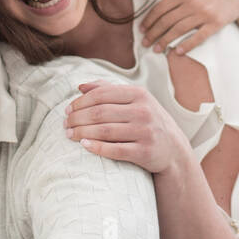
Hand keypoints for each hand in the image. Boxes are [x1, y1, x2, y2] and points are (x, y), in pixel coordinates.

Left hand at [64, 81, 189, 173]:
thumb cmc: (147, 121)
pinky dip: (96, 148)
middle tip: (65, 124)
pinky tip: (84, 146)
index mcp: (139, 94)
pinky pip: (115, 150)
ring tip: (69, 135)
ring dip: (82, 133)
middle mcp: (143, 111)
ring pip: (104, 131)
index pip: (101, 94)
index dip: (80, 102)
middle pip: (100, 113)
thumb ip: (108, 90)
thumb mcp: (134, 101)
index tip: (67, 110)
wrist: (173, 149)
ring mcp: (145, 132)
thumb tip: (80, 86)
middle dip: (77, 118)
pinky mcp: (145, 152)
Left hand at [140, 0, 238, 55]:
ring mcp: (204, 14)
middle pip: (168, 21)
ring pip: (180, 30)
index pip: (161, 8)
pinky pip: (199, 37)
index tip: (141, 29)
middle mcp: (193, 3)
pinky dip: (187, 45)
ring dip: (165, 41)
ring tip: (156, 49)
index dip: (149, 19)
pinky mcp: (215, 24)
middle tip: (144, 43)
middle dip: (153, 33)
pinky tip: (177, 52)